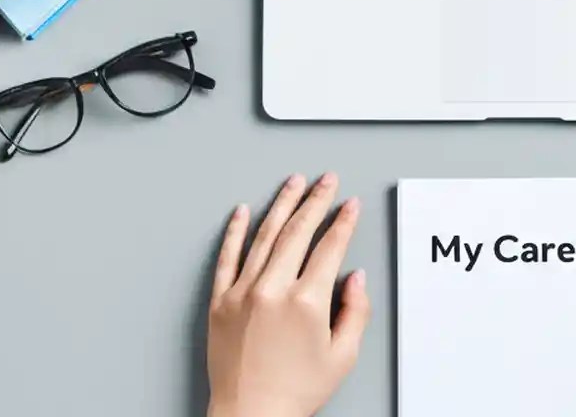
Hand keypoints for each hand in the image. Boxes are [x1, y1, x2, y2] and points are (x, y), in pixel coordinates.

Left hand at [207, 173, 369, 416]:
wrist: (250, 416)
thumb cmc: (294, 392)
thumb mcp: (342, 356)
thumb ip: (355, 312)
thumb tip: (355, 279)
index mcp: (306, 302)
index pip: (330, 247)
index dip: (343, 222)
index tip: (350, 206)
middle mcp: (272, 290)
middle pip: (298, 231)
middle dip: (316, 200)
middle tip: (327, 181)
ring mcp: (242, 293)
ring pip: (264, 236)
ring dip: (282, 205)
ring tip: (293, 183)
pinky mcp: (220, 302)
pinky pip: (227, 257)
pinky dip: (235, 232)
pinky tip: (242, 212)